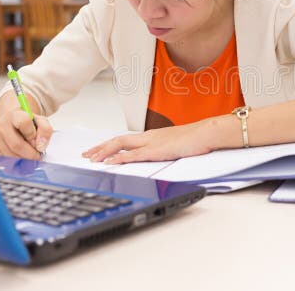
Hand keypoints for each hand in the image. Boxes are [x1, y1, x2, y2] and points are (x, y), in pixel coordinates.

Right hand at [0, 109, 52, 159]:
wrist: (13, 122)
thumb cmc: (28, 123)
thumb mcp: (41, 121)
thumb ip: (45, 130)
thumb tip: (41, 146)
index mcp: (15, 115)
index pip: (23, 123)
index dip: (32, 134)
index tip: (37, 140)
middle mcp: (2, 125)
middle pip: (17, 144)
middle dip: (30, 154)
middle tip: (38, 156)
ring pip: (12, 154)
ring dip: (24, 158)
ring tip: (31, 154)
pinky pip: (7, 158)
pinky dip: (18, 160)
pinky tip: (23, 155)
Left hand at [82, 117, 231, 163]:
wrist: (207, 132)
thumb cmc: (197, 138)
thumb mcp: (177, 145)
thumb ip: (166, 149)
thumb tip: (162, 155)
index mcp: (153, 136)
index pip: (126, 139)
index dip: (109, 145)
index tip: (98, 151)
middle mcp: (149, 137)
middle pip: (118, 140)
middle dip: (100, 148)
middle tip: (86, 155)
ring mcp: (152, 143)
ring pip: (121, 145)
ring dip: (105, 152)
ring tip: (92, 159)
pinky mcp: (158, 150)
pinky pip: (134, 155)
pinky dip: (120, 158)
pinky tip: (111, 163)